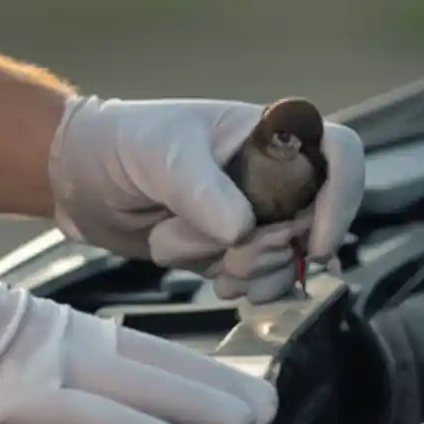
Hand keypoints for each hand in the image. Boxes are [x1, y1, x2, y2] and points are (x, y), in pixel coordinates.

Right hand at [0, 253, 276, 423]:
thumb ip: (33, 386)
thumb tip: (61, 414)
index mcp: (54, 332)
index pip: (144, 353)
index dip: (197, 372)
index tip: (239, 390)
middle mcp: (57, 340)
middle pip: (156, 364)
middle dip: (218, 387)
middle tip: (270, 404)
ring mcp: (33, 362)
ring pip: (133, 384)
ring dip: (195, 402)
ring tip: (246, 419)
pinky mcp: (0, 389)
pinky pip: (75, 409)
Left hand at [48, 96, 364, 302]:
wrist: (81, 181)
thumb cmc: (123, 144)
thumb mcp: (163, 156)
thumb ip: (203, 191)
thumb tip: (243, 232)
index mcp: (270, 134)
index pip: (339, 154)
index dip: (342, 198)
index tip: (314, 243)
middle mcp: (274, 173)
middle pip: (316, 220)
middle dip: (279, 251)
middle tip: (234, 261)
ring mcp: (258, 213)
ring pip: (291, 256)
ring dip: (259, 274)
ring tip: (218, 274)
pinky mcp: (236, 247)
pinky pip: (265, 276)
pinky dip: (249, 289)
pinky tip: (220, 287)